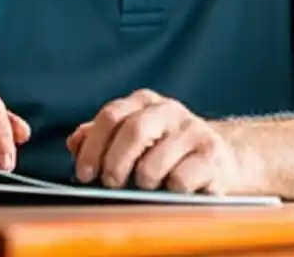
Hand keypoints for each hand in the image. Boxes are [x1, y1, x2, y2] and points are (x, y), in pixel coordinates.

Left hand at [67, 89, 240, 193]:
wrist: (219, 158)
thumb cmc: (164, 151)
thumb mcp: (131, 138)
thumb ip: (100, 137)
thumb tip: (75, 143)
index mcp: (143, 102)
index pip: (110, 116)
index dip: (92, 147)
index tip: (84, 174)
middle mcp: (168, 110)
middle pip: (133, 131)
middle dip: (114, 163)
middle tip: (109, 184)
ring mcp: (193, 130)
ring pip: (155, 162)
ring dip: (142, 182)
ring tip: (143, 189)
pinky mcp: (212, 155)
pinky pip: (180, 179)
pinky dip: (169, 191)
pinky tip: (171, 191)